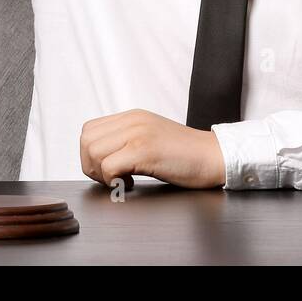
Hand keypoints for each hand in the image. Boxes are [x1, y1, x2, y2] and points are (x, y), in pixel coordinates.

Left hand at [80, 109, 226, 188]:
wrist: (215, 156)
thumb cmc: (187, 155)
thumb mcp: (152, 136)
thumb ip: (127, 139)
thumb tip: (100, 157)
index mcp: (133, 116)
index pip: (89, 130)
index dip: (91, 154)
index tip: (107, 169)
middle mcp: (133, 120)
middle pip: (86, 140)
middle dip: (92, 165)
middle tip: (112, 178)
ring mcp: (138, 133)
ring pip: (94, 152)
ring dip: (103, 174)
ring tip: (124, 180)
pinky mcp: (145, 150)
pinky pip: (109, 167)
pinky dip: (114, 181)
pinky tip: (132, 184)